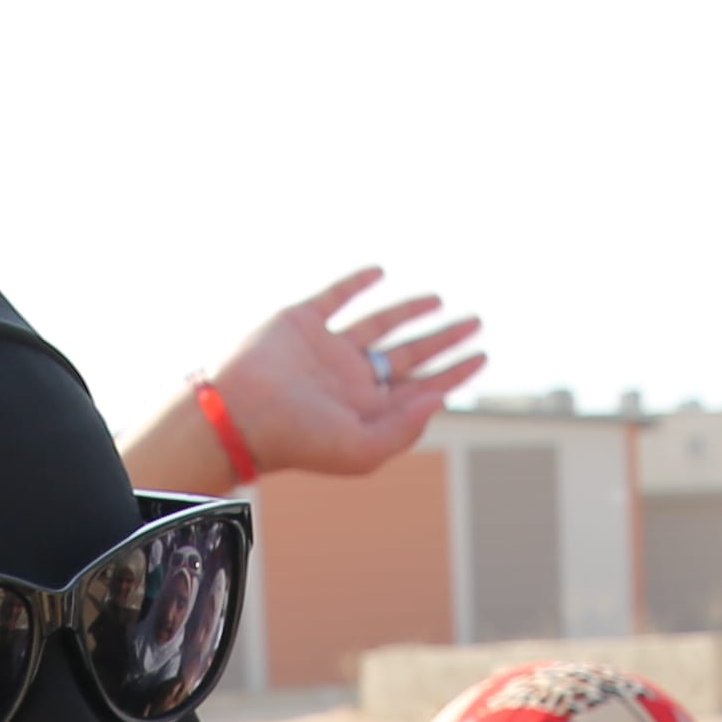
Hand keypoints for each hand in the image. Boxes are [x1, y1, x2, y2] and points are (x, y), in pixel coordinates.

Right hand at [194, 269, 488, 478]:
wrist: (238, 414)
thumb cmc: (298, 440)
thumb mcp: (361, 448)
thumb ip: (404, 426)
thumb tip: (440, 397)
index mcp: (368, 409)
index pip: (422, 387)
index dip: (454, 372)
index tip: (482, 355)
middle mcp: (352, 378)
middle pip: (409, 354)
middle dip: (444, 340)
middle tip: (476, 323)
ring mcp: (328, 348)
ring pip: (380, 323)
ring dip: (410, 310)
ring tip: (439, 300)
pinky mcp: (302, 322)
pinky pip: (335, 296)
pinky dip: (357, 282)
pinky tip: (379, 273)